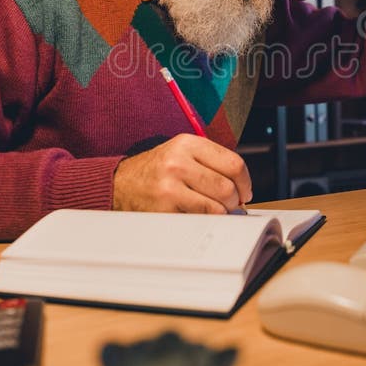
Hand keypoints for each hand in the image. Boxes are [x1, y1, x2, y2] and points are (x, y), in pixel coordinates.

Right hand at [112, 134, 252, 213]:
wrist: (119, 183)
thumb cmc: (156, 169)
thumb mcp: (181, 152)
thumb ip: (211, 161)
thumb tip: (242, 186)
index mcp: (187, 144)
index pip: (234, 163)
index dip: (245, 182)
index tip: (245, 190)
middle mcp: (178, 162)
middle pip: (227, 187)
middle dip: (234, 200)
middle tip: (230, 204)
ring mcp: (170, 187)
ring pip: (216, 207)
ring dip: (221, 213)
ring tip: (214, 210)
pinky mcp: (164, 209)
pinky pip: (199, 220)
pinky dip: (205, 221)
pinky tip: (198, 216)